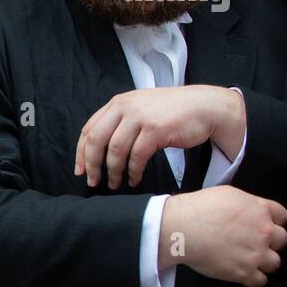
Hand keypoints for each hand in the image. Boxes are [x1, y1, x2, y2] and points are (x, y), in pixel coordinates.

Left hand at [76, 85, 245, 189]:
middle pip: (96, 140)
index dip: (81, 152)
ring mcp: (140, 117)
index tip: (80, 170)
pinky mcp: (156, 129)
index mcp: (118, 102)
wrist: (206, 107)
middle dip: (92, 164)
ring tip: (115, 184)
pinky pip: (137, 157)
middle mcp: (126, 107)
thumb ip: (121, 120)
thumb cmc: (173, 111)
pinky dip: (133, 172)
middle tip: (93, 182)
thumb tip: (99, 147)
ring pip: (115, 150)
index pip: (89, 128)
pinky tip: (134, 180)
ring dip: (113, 172)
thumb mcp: (141, 107)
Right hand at [159, 185, 286, 286]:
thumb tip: (252, 210)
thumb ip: (248, 203)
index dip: (273, 221)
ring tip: (248, 259)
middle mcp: (264, 232)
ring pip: (275, 262)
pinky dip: (253, 278)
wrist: (181, 229)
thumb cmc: (199, 208)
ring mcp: (256, 254)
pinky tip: (242, 271)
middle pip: (282, 240)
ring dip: (264, 261)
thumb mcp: (229, 194)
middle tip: (253, 242)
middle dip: (270, 242)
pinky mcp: (244, 272)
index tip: (263, 226)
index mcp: (260, 210)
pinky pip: (261, 280)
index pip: (282, 217)